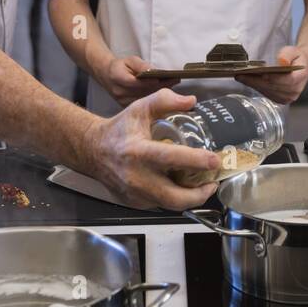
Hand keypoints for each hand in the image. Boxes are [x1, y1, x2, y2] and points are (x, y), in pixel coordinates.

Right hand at [86, 89, 220, 209]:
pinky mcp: (135, 203)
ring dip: (191, 198)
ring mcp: (135, 194)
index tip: (214, 160)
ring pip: (171, 205)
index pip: (171, 159)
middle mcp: (136, 177)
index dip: (196, 161)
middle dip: (200, 194)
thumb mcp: (140, 108)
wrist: (93, 151)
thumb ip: (165, 100)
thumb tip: (191, 101)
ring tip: (203, 186)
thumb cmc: (119, 130)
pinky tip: (181, 186)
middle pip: (175, 197)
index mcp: (138, 151)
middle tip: (213, 182)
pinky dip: (175, 198)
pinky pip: (161, 204)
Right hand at [98, 55, 177, 106]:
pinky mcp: (126, 107)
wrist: (108, 76)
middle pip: (143, 92)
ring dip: (160, 93)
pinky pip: (143, 105)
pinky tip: (165, 93)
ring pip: (145, 99)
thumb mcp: (130, 60)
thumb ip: (141, 65)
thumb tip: (153, 71)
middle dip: (160, 86)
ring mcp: (122, 101)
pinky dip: (155, 99)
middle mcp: (119, 92)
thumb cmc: (120, 67)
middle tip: (175, 80)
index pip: (135, 82)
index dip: (149, 82)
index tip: (162, 79)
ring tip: (173, 85)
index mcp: (117, 77)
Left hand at [236, 45, 307, 104]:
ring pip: (267, 91)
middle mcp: (294, 91)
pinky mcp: (280, 100)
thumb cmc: (295, 58)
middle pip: (273, 87)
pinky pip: (266, 93)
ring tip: (240, 76)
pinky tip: (246, 80)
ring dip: (253, 84)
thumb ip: (287, 55)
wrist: (301, 67)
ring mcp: (287, 98)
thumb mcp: (293, 50)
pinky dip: (255, 86)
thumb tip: (282, 62)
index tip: (262, 74)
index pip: (288, 80)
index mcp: (301, 78)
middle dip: (256, 81)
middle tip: (241, 74)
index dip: (275, 78)